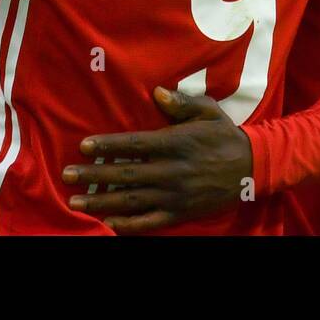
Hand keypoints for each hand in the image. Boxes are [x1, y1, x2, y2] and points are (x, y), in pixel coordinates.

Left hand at [60, 87, 252, 233]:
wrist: (252, 168)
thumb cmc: (224, 135)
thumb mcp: (208, 111)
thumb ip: (182, 103)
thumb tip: (157, 93)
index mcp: (174, 143)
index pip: (134, 145)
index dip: (108, 146)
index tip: (84, 146)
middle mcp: (171, 171)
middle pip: (126, 174)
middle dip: (94, 176)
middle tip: (67, 175)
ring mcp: (174, 195)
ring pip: (132, 200)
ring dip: (102, 202)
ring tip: (76, 203)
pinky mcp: (180, 212)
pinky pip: (149, 222)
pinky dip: (128, 225)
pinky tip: (107, 225)